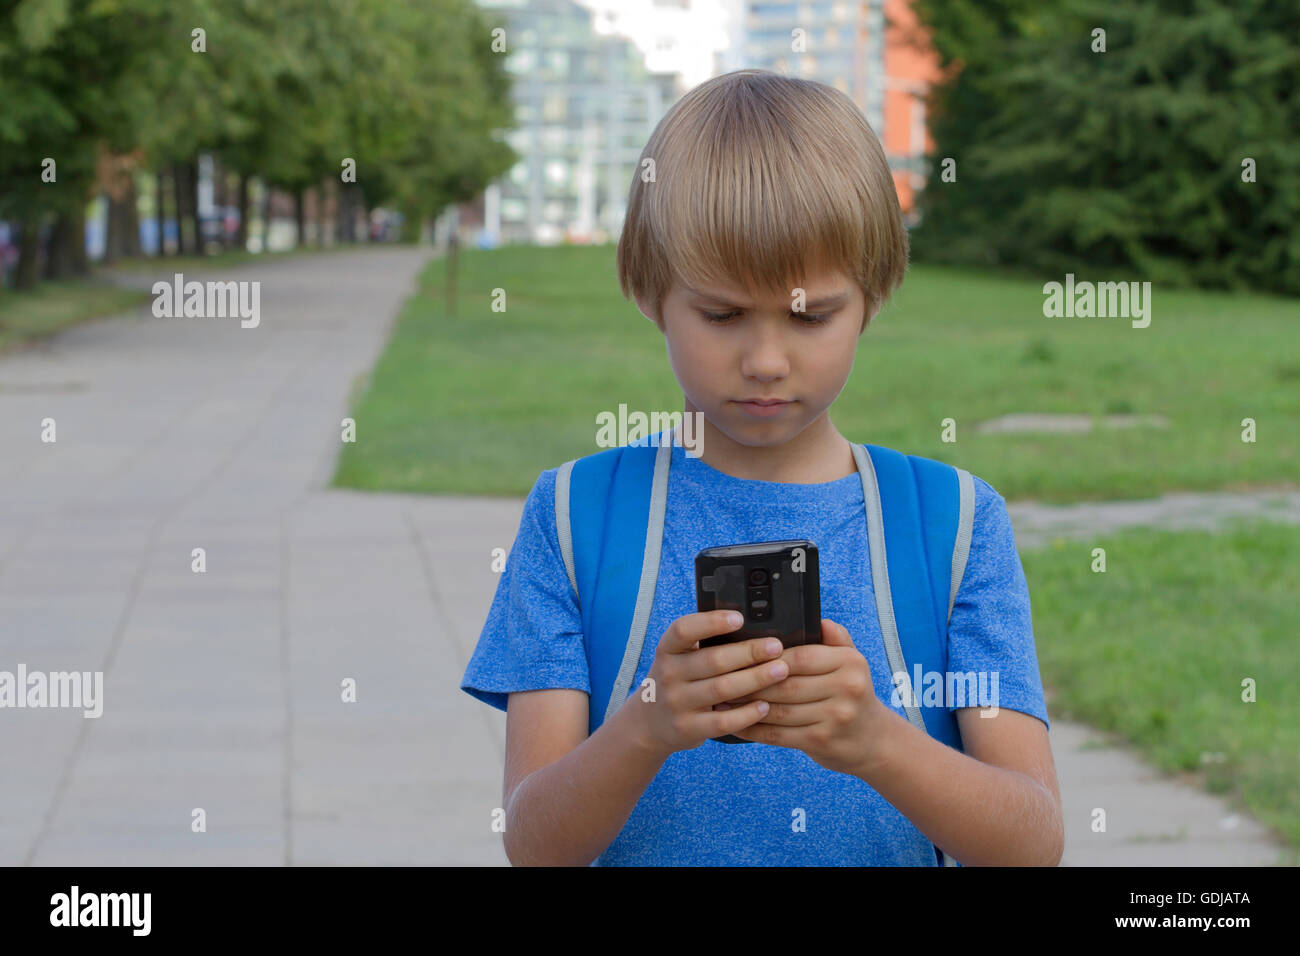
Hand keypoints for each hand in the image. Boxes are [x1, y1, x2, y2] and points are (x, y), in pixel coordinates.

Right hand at [627, 610, 792, 754]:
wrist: (650, 723)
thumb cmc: (678, 680)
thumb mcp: (679, 658)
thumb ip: (704, 645)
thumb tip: (751, 629)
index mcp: (667, 650)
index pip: (683, 630)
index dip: (711, 622)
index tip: (740, 618)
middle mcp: (668, 674)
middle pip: (713, 660)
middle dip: (749, 652)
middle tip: (776, 647)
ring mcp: (676, 703)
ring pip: (721, 689)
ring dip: (755, 679)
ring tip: (781, 671)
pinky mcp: (687, 728)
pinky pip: (722, 722)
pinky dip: (746, 714)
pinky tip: (765, 706)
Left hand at [717, 619, 892, 775]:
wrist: (874, 741)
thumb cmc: (853, 695)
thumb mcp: (853, 662)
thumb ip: (835, 638)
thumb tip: (817, 619)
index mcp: (849, 663)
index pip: (800, 656)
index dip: (768, 657)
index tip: (742, 655)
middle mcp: (846, 689)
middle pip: (786, 684)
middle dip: (750, 683)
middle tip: (722, 678)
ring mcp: (835, 718)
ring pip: (779, 710)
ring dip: (746, 706)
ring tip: (722, 700)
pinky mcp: (821, 742)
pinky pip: (779, 735)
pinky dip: (754, 730)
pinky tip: (736, 723)